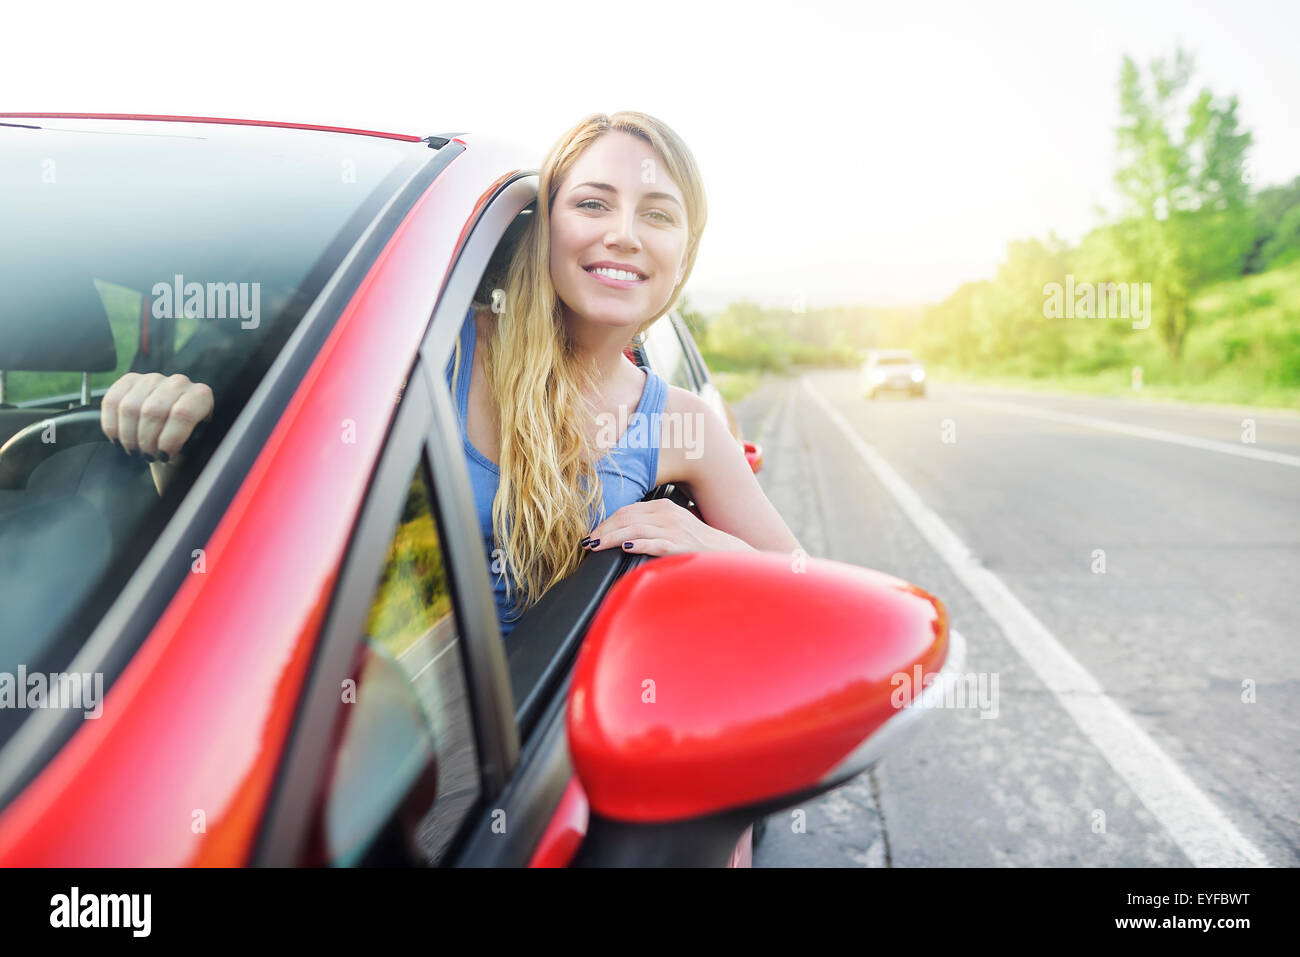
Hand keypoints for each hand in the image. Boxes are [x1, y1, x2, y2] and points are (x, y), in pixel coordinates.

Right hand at [100, 372, 213, 463]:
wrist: (173, 435)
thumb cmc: (186, 445)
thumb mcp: (196, 448)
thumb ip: (192, 446)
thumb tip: (179, 452)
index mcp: (201, 396)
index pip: (183, 413)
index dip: (170, 438)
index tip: (164, 455)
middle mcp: (178, 383)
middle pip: (153, 411)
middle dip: (146, 441)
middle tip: (148, 456)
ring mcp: (153, 379)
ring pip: (129, 408)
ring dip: (128, 436)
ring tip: (135, 450)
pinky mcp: (130, 381)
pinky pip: (112, 402)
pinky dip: (111, 425)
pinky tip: (118, 439)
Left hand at [580, 498, 755, 556]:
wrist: (729, 554)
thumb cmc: (699, 545)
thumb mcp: (675, 528)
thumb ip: (652, 527)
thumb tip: (625, 535)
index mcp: (664, 507)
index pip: (627, 510)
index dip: (605, 521)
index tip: (591, 533)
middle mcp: (668, 514)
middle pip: (626, 517)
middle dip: (603, 529)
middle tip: (586, 541)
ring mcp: (675, 529)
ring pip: (635, 528)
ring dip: (611, 537)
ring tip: (595, 545)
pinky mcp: (680, 545)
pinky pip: (655, 542)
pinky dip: (637, 543)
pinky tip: (624, 546)